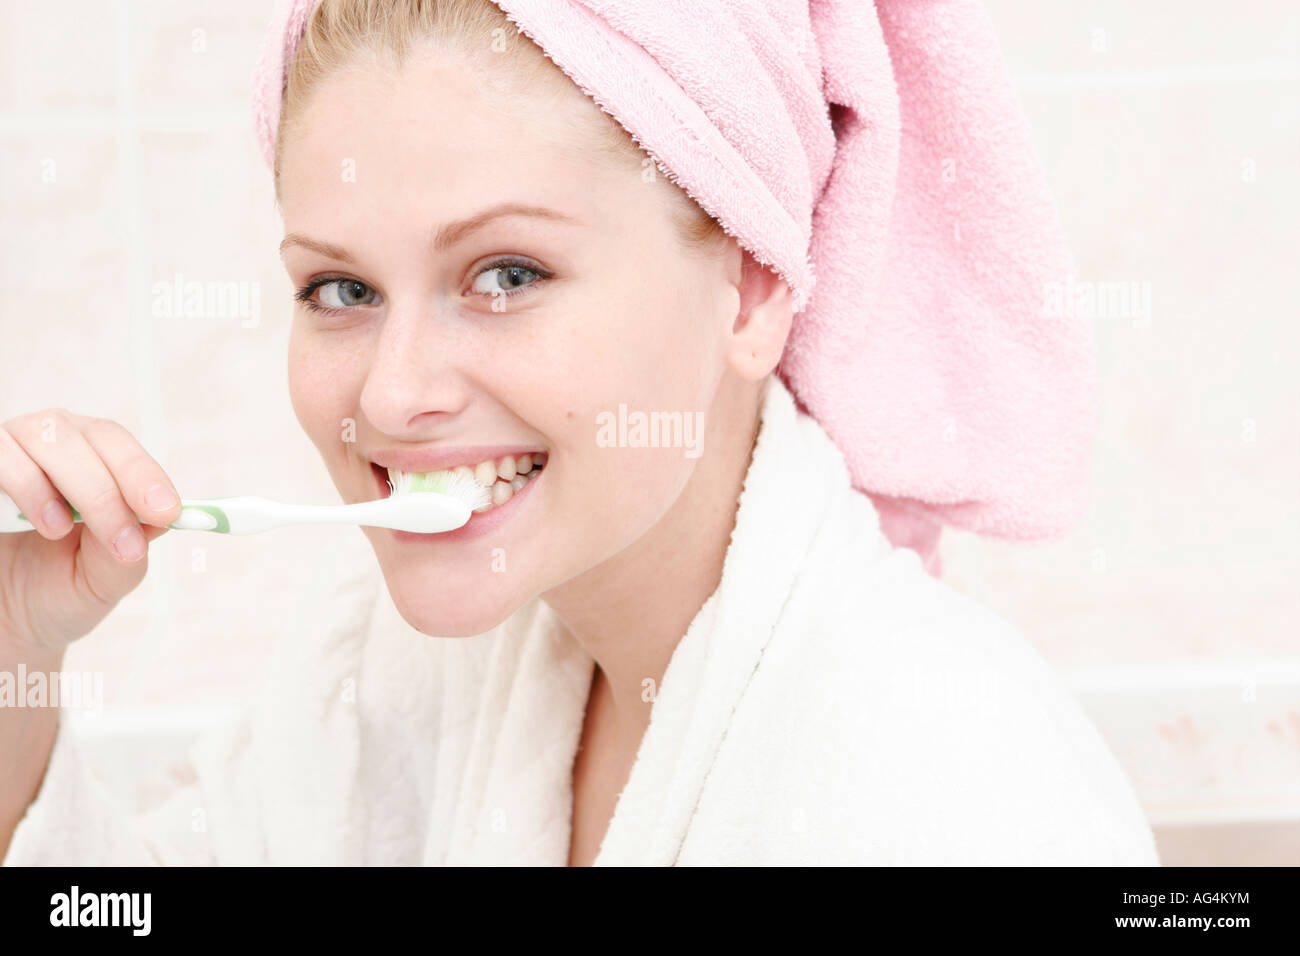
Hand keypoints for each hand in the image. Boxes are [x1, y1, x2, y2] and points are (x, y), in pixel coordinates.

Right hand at [0, 409, 181, 654]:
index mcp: (98, 462)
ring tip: (61, 531)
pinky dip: (21, 482)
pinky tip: (39, 521)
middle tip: (123, 542)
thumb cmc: (57, 591)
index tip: (166, 511)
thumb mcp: (103, 582)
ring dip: (64, 484)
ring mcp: (12, 450)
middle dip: (110, 490)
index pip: (121, 446)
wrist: (4, 620)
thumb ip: (130, 550)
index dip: (143, 474)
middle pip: (88, 435)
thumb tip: (157, 519)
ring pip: (43, 435)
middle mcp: (55, 445)